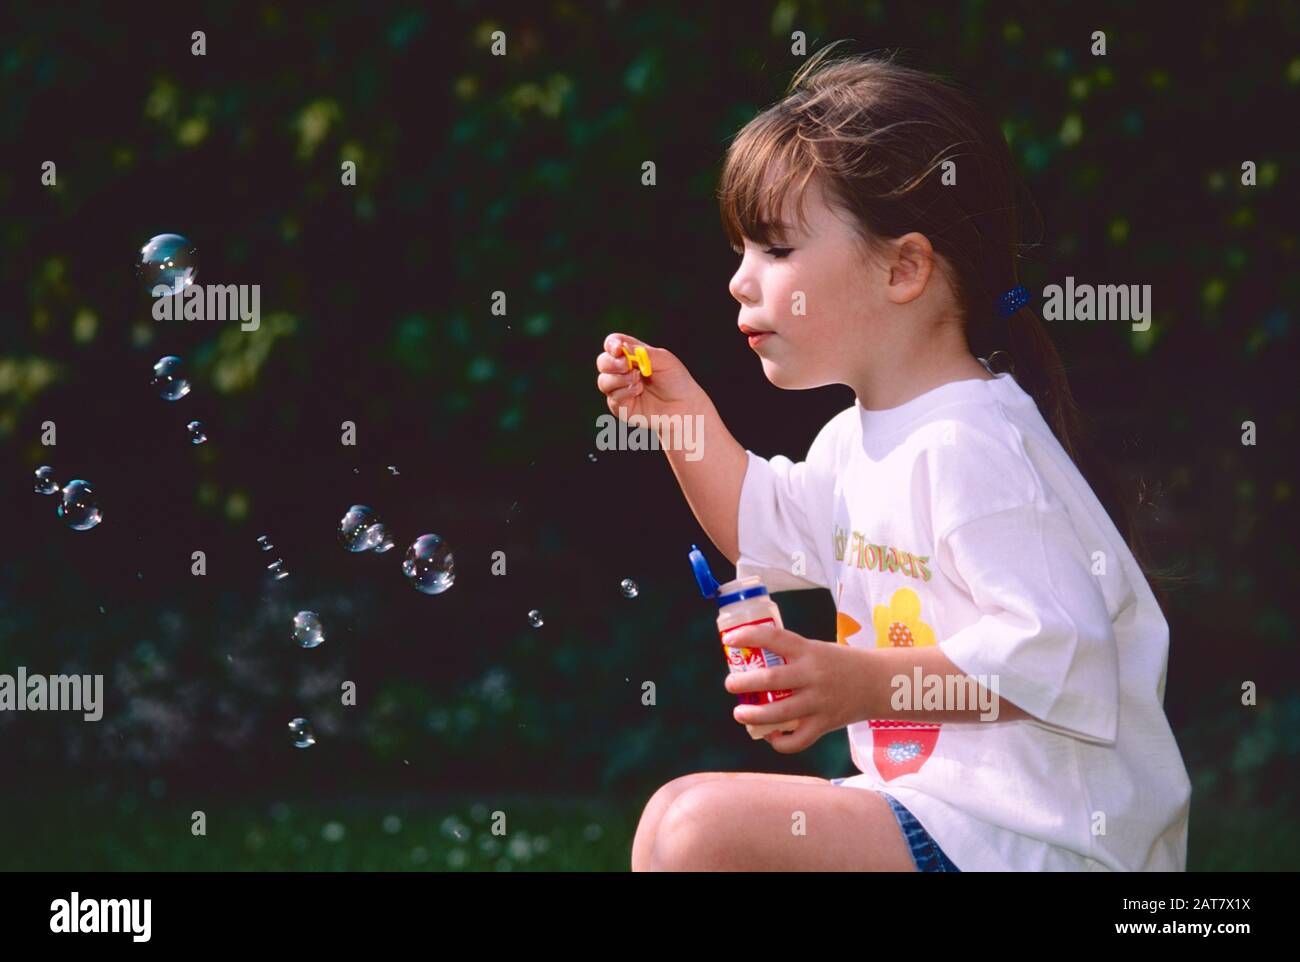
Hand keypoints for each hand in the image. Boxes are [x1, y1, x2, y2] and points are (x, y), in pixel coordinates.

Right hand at [595, 332, 703, 421]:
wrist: (684, 407)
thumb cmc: (676, 381)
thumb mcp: (664, 360)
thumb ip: (644, 353)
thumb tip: (623, 348)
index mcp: (631, 355)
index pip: (612, 344)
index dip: (611, 345)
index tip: (618, 349)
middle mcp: (622, 371)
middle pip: (602, 362)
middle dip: (612, 363)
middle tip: (627, 366)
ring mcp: (619, 389)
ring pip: (603, 381)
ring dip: (619, 379)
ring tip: (638, 381)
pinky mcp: (620, 406)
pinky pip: (613, 397)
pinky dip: (625, 392)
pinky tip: (638, 391)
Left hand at [723, 622, 859, 753]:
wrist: (879, 682)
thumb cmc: (840, 663)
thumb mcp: (817, 650)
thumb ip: (791, 656)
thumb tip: (751, 663)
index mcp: (809, 650)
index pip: (775, 638)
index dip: (749, 637)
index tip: (729, 640)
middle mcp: (813, 675)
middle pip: (771, 679)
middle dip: (744, 682)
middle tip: (731, 683)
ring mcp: (819, 701)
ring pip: (779, 714)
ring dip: (754, 715)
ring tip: (740, 713)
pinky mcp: (825, 724)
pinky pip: (798, 740)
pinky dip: (780, 742)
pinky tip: (771, 736)